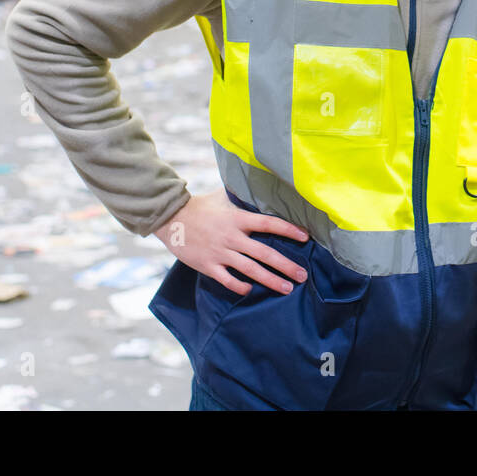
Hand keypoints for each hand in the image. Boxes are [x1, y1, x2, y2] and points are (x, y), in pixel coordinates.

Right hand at [154, 188, 309, 295]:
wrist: (171, 219)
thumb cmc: (200, 206)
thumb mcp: (223, 197)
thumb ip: (242, 197)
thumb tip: (260, 185)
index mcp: (238, 219)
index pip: (269, 224)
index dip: (288, 230)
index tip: (305, 237)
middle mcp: (232, 237)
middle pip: (265, 253)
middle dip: (286, 266)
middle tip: (302, 276)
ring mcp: (220, 253)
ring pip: (251, 270)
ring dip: (271, 280)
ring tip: (286, 288)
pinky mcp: (208, 265)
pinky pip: (228, 280)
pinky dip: (240, 286)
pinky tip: (250, 289)